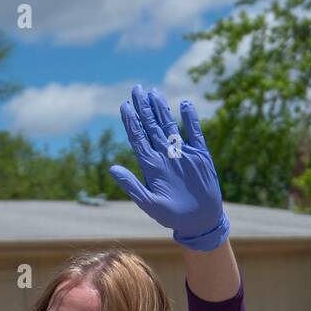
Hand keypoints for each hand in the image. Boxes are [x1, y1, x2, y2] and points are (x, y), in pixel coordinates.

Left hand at [109, 86, 228, 250]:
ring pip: (169, 125)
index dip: (131, 121)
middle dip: (144, 108)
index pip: (138, 137)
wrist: (199, 222)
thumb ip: (132, 185)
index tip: (124, 105)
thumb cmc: (172, 216)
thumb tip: (111, 168)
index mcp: (151, 165)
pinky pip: (194, 133)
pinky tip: (184, 104)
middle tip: (137, 88)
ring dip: (162, 109)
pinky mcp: (200, 155)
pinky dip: (190, 119)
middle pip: (151, 126)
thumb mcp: (149, 203)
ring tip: (155, 92)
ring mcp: (182, 153)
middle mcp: (164, 155)